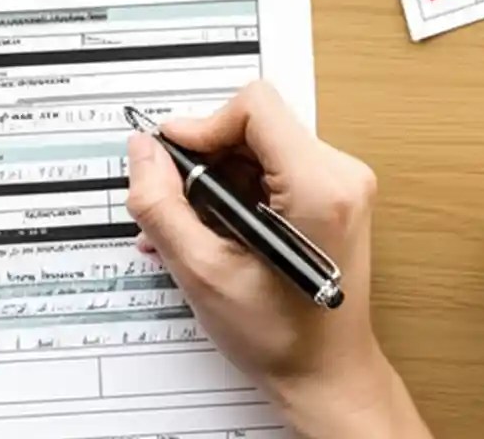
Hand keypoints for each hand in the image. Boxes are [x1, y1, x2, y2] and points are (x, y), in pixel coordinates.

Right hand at [126, 82, 430, 438]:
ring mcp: (339, 187)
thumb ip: (163, 205)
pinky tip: (210, 233)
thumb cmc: (284, 338)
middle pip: (252, 126)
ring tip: (187, 230)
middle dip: (203, 163)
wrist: (326, 376)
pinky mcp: (331, 198)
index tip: (171, 159)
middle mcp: (339, 178)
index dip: (201, 127)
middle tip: (176, 206)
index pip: (254, 108)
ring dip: (214, 182)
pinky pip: (270, 170)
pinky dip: (233, 194)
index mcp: (319, 188)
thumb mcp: (203, 272)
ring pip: (256, 148)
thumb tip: (143, 153)